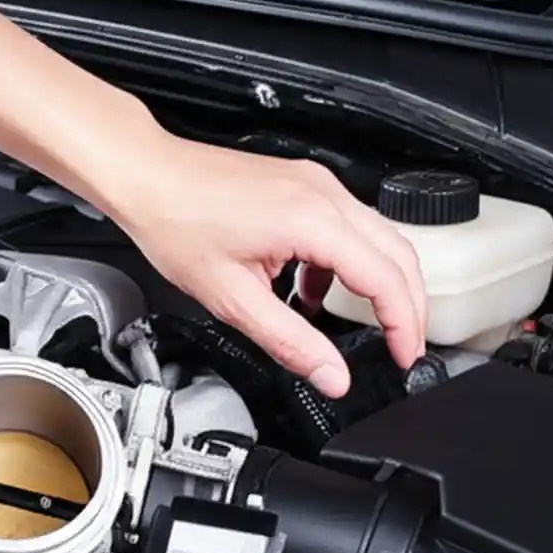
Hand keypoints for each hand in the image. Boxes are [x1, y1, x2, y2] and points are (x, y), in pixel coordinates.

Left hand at [101, 134, 426, 397]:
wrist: (145, 176)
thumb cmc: (175, 222)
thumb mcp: (231, 298)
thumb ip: (289, 341)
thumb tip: (330, 375)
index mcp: (312, 220)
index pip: (387, 279)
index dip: (405, 325)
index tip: (404, 356)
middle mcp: (323, 194)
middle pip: (398, 254)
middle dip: (407, 306)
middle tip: (400, 347)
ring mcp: (314, 183)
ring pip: (377, 237)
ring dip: (377, 283)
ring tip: (361, 326)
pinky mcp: (301, 183)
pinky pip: (346, 225)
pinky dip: (345, 263)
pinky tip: (311, 290)